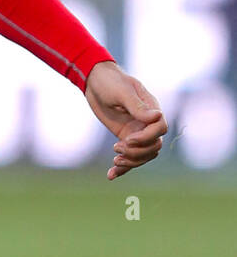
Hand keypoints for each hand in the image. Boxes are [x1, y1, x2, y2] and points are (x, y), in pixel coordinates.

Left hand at [84, 60, 167, 179]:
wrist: (95, 82)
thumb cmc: (111, 81)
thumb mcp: (122, 91)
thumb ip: (137, 106)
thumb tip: (157, 116)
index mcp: (152, 109)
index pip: (160, 129)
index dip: (146, 138)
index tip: (127, 139)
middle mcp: (147, 123)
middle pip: (154, 146)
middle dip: (138, 152)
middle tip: (117, 148)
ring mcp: (136, 131)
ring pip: (143, 155)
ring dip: (131, 161)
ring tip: (115, 160)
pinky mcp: (124, 137)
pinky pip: (128, 155)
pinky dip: (122, 168)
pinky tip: (111, 175)